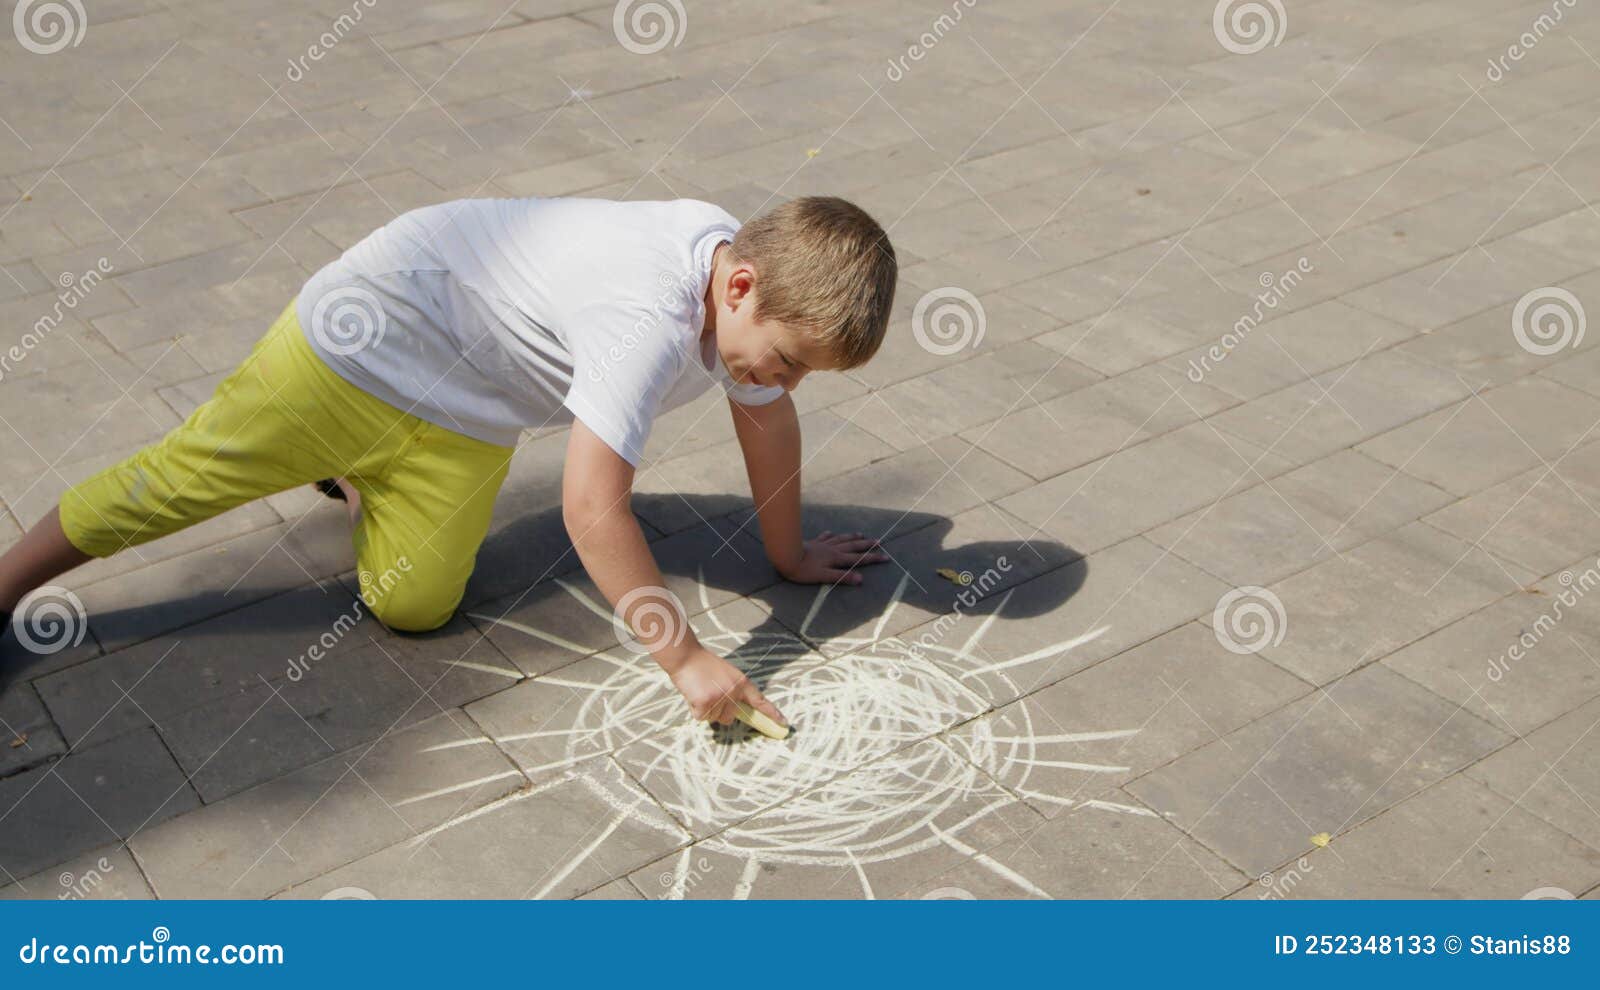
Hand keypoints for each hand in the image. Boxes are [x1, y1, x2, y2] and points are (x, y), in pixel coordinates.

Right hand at [667, 647, 786, 727]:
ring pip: (714, 718)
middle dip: (719, 711)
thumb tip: (732, 710)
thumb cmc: (702, 664)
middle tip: (708, 694)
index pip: (760, 700)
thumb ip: (732, 690)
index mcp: (741, 682)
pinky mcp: (705, 702)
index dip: (772, 713)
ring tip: (699, 691)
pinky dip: (695, 709)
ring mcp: (720, 697)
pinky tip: (693, 694)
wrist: (686, 655)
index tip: (783, 723)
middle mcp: (733, 691)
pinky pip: (702, 717)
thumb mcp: (725, 674)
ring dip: (705, 709)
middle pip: (730, 718)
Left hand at [777, 531, 888, 585]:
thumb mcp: (824, 576)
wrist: (786, 555)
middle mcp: (832, 549)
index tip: (886, 557)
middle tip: (879, 541)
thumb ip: (842, 577)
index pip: (858, 559)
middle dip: (867, 545)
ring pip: (841, 539)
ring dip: (852, 537)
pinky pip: (825, 537)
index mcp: (836, 558)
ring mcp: (823, 544)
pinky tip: (832, 533)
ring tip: (861, 534)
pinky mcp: (813, 543)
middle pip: (853, 546)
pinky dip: (830, 535)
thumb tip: (861, 579)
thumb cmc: (803, 570)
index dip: (873, 558)